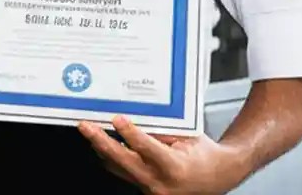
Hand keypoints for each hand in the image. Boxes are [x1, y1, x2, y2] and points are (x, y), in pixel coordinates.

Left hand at [79, 116, 244, 193]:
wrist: (216, 178)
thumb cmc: (204, 155)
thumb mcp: (188, 137)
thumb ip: (161, 130)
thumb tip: (134, 115)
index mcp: (175, 167)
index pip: (147, 148)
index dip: (130, 133)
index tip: (117, 119)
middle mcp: (160, 182)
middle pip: (123, 160)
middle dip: (101, 141)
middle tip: (85, 126)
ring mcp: (149, 189)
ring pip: (117, 167)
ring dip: (100, 147)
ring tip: (88, 129)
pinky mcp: (142, 189)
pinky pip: (120, 171)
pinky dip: (110, 156)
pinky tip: (101, 142)